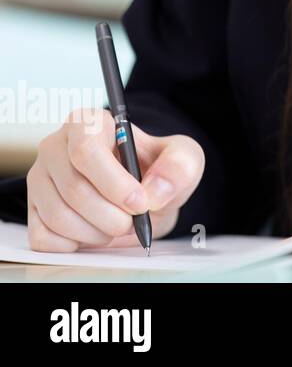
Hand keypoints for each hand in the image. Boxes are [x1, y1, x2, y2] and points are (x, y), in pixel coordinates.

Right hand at [26, 107, 203, 250]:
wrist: (142, 191)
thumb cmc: (157, 168)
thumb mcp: (183, 157)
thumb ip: (179, 166)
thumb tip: (153, 192)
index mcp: (89, 122)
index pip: (86, 151)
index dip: (115, 184)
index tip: (140, 203)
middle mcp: (56, 147)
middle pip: (74, 189)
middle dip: (112, 215)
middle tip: (133, 221)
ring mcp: (40, 179)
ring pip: (59, 216)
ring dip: (96, 232)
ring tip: (118, 225)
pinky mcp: (33, 210)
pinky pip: (43, 237)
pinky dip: (75, 244)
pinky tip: (94, 232)